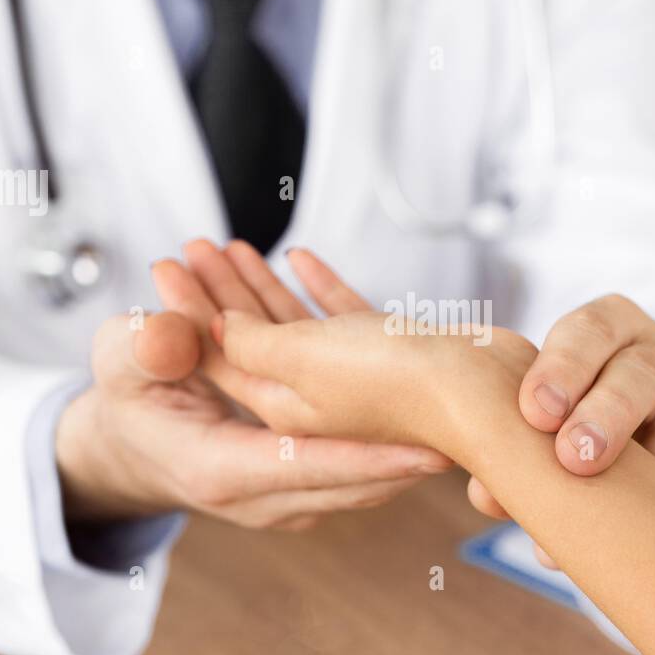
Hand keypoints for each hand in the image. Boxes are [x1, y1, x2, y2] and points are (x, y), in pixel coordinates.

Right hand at [142, 240, 458, 526]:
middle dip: (404, 441)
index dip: (371, 459)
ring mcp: (289, 490)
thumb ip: (142, 346)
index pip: (310, 469)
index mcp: (220, 472)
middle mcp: (263, 495)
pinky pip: (357, 445)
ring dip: (396, 416)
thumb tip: (173, 333)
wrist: (135, 434)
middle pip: (353, 477)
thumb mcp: (118, 362)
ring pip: (361, 460)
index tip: (432, 450)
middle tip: (461, 410)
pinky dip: (383, 410)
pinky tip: (415, 370)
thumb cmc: (129, 395)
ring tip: (437, 367)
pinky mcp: (307, 472)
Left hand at [156, 239, 535, 448]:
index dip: (188, 312)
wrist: (490, 396)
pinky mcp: (389, 358)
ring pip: (291, 328)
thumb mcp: (304, 361)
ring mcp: (352, 379)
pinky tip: (300, 257)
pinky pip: (340, 320)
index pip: (219, 360)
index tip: (164, 266)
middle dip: (218, 293)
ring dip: (260, 285)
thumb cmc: (400, 383)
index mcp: (283, 410)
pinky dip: (317, 289)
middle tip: (189, 247)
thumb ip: (252, 345)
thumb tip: (217, 329)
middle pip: (250, 341)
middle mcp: (313, 399)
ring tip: (230, 243)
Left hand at [466, 295, 654, 567]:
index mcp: (612, 326)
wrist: (653, 428)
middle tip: (573, 459)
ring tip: (604, 524)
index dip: (562, 367)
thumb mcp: (547, 413)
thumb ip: (513, 444)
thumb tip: (488, 495)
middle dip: (609, 414)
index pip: (590, 329)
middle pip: (648, 370)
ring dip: (649, 478)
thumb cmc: (577, 415)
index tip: (536, 413)